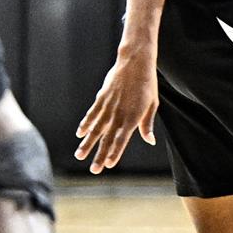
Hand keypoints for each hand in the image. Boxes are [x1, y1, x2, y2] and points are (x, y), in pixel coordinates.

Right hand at [75, 50, 158, 173]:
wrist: (135, 63)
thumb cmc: (148, 85)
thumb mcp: (153, 105)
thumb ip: (147, 124)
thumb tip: (149, 141)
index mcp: (132, 117)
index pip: (122, 139)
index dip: (115, 153)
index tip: (109, 164)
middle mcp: (118, 114)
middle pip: (107, 138)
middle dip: (99, 155)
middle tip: (94, 170)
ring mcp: (108, 106)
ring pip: (95, 128)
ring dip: (87, 143)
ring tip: (79, 155)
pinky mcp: (102, 98)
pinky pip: (92, 114)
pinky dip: (85, 124)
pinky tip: (80, 133)